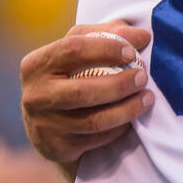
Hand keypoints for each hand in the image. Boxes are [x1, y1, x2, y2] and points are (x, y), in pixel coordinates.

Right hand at [20, 21, 153, 164]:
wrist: (48, 121)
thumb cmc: (71, 74)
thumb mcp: (83, 47)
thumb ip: (110, 34)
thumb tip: (143, 36)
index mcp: (36, 64)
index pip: (73, 49)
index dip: (106, 48)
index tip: (132, 52)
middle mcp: (35, 95)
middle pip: (83, 91)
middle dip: (120, 85)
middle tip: (143, 77)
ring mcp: (43, 125)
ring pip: (93, 121)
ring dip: (127, 110)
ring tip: (147, 98)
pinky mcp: (56, 148)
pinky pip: (96, 139)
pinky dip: (118, 129)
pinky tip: (131, 118)